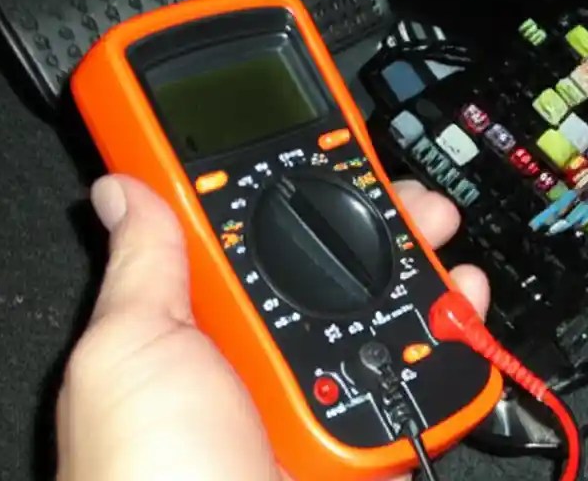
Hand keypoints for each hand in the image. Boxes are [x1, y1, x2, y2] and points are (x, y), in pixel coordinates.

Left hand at [56, 174, 488, 480]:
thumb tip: (125, 188)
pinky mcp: (376, 436)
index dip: (292, 181)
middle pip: (335, 263)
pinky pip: (427, 377)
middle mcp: (267, 356)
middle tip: (412, 197)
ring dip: (431, 272)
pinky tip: (462, 311)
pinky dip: (457, 340)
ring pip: (391, 313)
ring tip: (446, 247)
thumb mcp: (130, 352)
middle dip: (382, 217)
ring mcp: (326, 394)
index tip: (330, 140)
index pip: (252, 232)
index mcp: (203, 329)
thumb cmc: (148, 478)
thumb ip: (146, 267)